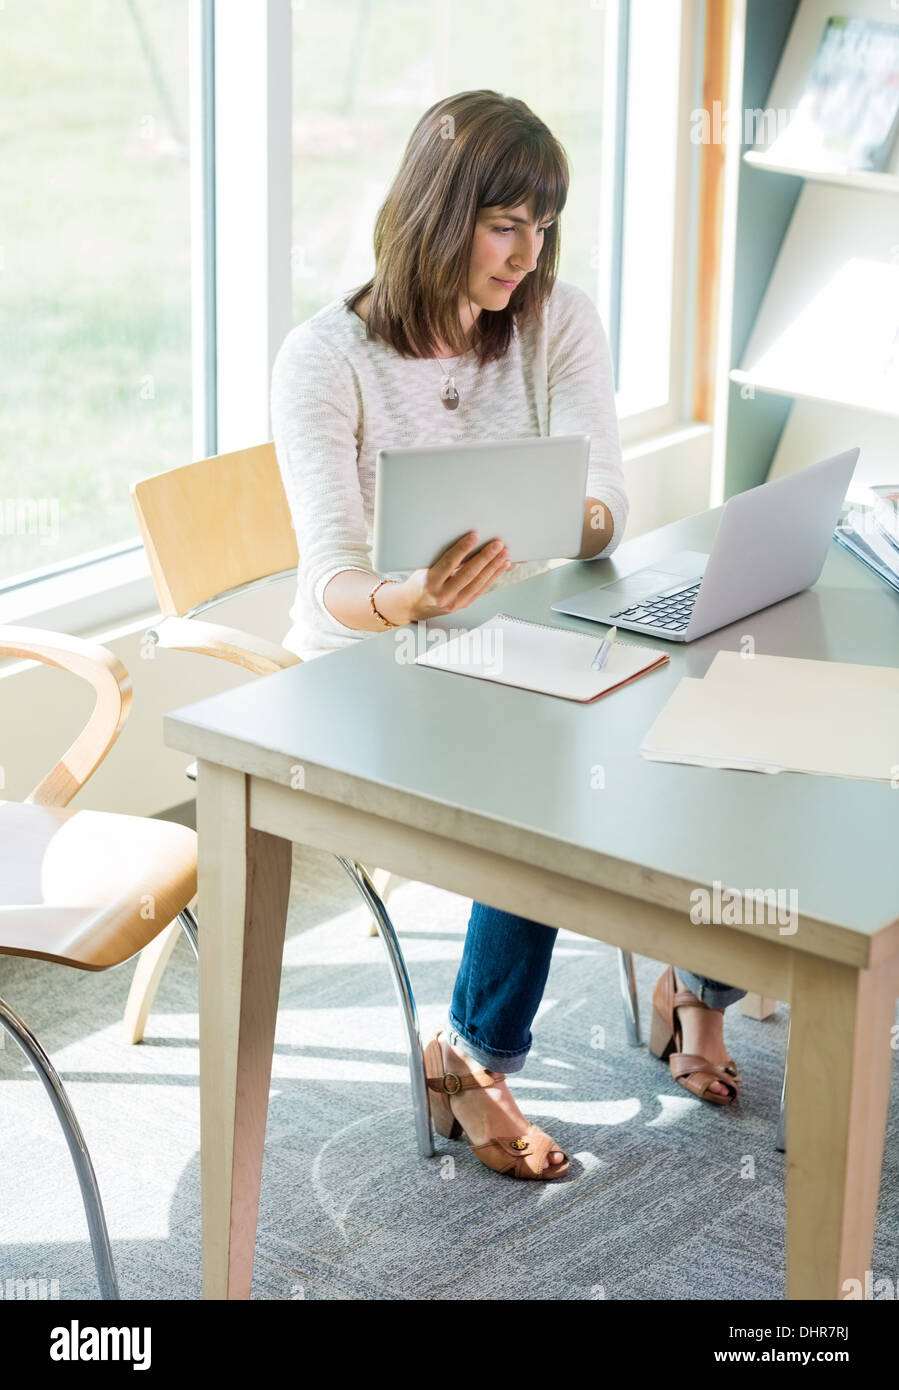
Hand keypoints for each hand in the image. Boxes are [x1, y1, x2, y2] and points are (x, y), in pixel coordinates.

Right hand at [379, 532, 511, 624]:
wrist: (414, 606)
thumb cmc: (419, 584)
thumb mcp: (424, 568)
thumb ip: (443, 559)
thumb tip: (465, 542)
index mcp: (430, 583)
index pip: (449, 563)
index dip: (463, 548)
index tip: (474, 536)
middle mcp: (443, 595)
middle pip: (468, 574)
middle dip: (485, 557)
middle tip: (496, 544)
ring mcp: (455, 602)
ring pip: (479, 582)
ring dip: (493, 566)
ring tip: (503, 553)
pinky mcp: (463, 605)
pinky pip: (481, 589)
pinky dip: (493, 576)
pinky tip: (501, 566)